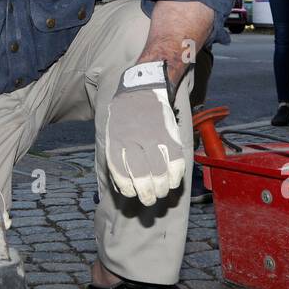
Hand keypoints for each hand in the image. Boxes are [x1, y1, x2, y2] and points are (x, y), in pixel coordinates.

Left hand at [105, 61, 184, 205]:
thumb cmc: (124, 117)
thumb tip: (123, 186)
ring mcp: (154, 137)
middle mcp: (135, 140)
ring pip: (161, 172)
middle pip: (143, 177)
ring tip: (162, 192)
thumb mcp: (112, 133)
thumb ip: (116, 158)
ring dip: (163, 188)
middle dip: (147, 194)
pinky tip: (174, 180)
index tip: (132, 193)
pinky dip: (176, 175)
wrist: (143, 88)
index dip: (128, 189)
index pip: (121, 173)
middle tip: (149, 200)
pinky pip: (176, 161)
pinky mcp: (170, 135)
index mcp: (117, 140)